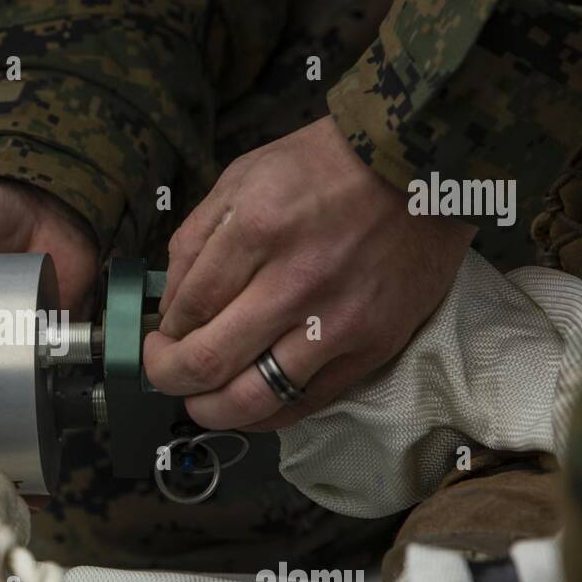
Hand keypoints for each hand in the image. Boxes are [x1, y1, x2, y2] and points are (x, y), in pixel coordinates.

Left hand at [143, 116, 475, 430]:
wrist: (421, 166)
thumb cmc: (326, 167)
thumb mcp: (243, 176)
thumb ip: (196, 239)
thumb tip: (170, 302)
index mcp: (255, 231)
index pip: (187, 310)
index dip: (162, 334)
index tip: (160, 336)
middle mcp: (294, 283)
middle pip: (207, 362)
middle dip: (168, 377)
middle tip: (164, 371)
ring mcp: (337, 321)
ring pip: (253, 398)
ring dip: (211, 410)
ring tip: (199, 399)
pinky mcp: (373, 346)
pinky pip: (307, 403)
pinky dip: (265, 416)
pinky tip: (246, 407)